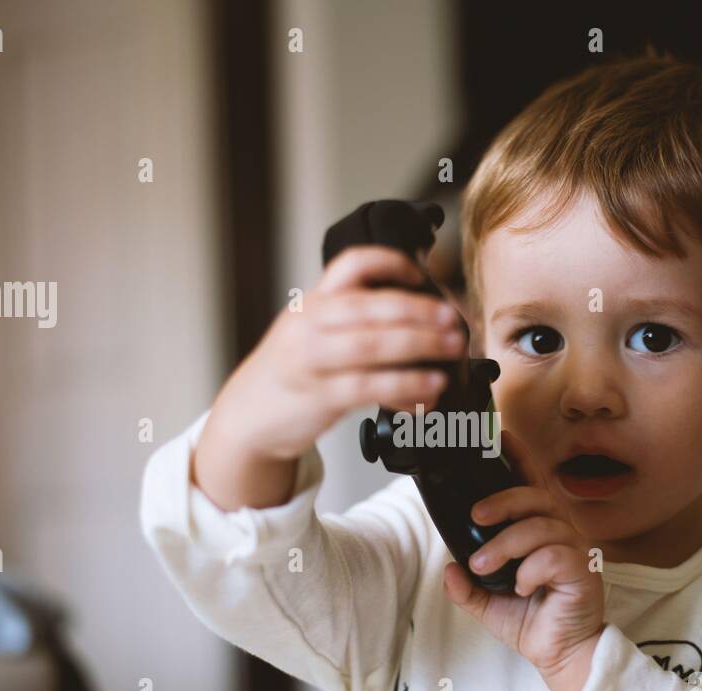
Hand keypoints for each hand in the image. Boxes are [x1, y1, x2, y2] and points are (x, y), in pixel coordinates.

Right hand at [193, 246, 465, 508]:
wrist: (247, 416)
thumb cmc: (293, 373)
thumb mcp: (313, 332)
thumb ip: (354, 321)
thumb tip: (422, 318)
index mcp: (314, 301)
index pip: (352, 265)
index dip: (391, 263)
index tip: (424, 275)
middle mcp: (310, 324)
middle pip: (370, 307)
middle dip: (420, 310)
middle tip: (454, 318)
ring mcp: (311, 360)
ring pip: (372, 345)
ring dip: (420, 345)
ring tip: (452, 348)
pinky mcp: (318, 396)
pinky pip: (369, 387)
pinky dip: (405, 386)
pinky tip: (430, 389)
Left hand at [443, 429, 606, 675]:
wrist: (560, 655)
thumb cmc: (532, 621)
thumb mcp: (488, 602)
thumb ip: (467, 585)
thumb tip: (448, 568)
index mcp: (541, 529)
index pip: (532, 483)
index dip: (519, 456)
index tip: (500, 436)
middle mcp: (561, 532)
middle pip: (535, 496)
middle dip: (502, 500)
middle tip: (474, 517)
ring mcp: (576, 550)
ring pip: (540, 526)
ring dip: (505, 544)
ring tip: (484, 566)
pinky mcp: (584, 571)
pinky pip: (554, 557)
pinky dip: (531, 571)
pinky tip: (524, 588)